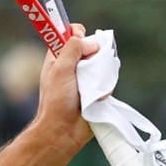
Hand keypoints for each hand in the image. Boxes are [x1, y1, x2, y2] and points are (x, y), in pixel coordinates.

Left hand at [30, 23, 100, 154]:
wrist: (64, 130)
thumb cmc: (57, 101)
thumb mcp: (60, 70)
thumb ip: (72, 50)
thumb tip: (90, 42)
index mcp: (58, 59)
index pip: (70, 36)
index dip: (77, 34)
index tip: (82, 40)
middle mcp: (71, 66)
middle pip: (91, 48)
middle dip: (94, 55)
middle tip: (88, 68)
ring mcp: (85, 79)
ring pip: (102, 64)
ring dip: (100, 73)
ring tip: (91, 87)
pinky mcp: (96, 91)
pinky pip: (108, 80)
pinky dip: (106, 86)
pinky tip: (99, 97)